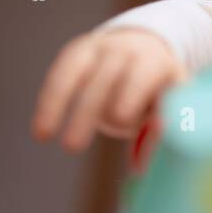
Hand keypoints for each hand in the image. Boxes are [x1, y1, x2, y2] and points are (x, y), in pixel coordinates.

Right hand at [31, 28, 187, 151]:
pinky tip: (40, 130)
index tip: (119, 119)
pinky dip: (49, 103)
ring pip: (75, 75)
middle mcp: (125, 50)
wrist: (145, 46)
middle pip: (104, 79)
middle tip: (72, 147)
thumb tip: (141, 166)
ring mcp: (97, 48)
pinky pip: (59, 78)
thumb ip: (161, 130)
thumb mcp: (171, 104)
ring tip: (44, 136)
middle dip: (87, 111)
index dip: (131, 94)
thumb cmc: (160, 89)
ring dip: (57, 104)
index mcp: (155, 61)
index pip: (142, 75)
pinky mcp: (75, 54)